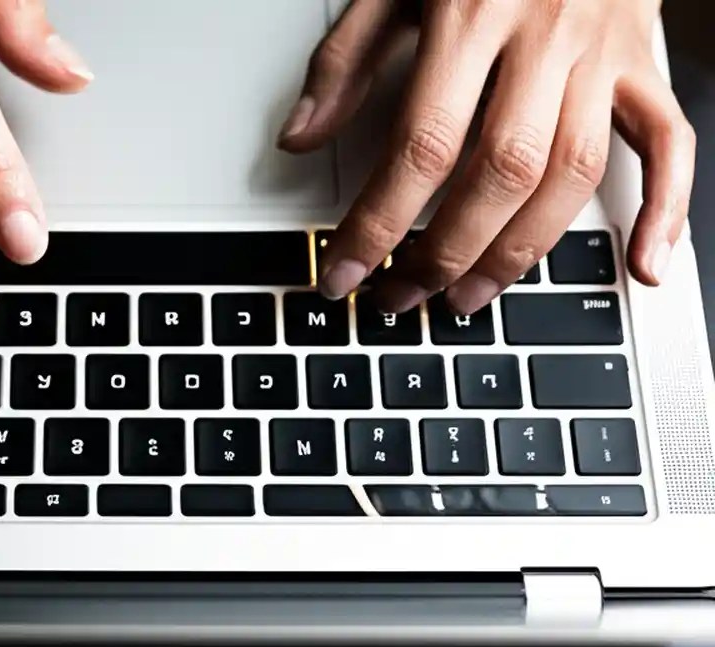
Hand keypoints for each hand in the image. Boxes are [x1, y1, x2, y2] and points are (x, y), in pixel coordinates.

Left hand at [278, 0, 695, 314]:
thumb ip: (344, 60)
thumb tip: (300, 138)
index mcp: (470, 12)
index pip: (421, 144)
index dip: (379, 222)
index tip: (346, 270)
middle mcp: (544, 34)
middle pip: (501, 171)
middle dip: (445, 251)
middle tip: (402, 295)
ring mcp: (600, 51)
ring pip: (572, 173)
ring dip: (518, 251)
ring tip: (467, 298)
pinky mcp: (639, 62)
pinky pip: (667, 140)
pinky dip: (665, 207)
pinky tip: (641, 263)